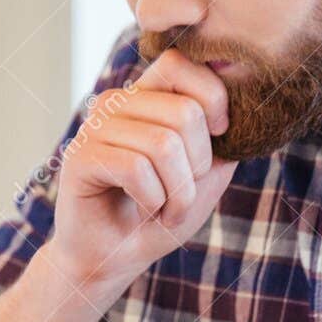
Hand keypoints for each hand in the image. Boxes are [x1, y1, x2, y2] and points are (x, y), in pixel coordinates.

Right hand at [46, 48, 238, 300]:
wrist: (116, 257)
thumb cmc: (160, 214)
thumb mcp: (206, 174)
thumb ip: (222, 138)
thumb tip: (241, 105)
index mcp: (145, 97)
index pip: (179, 63)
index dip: (212, 98)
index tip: (220, 136)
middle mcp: (116, 103)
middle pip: (184, 112)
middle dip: (198, 165)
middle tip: (184, 193)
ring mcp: (94, 127)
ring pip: (163, 145)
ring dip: (178, 193)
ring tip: (166, 209)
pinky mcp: (80, 157)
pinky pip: (136, 169)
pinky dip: (154, 201)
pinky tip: (145, 211)